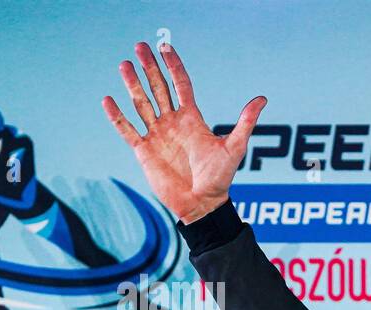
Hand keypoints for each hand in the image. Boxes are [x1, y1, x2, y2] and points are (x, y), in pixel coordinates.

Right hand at [102, 41, 264, 223]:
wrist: (203, 204)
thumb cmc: (220, 178)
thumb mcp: (234, 147)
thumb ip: (245, 122)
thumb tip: (262, 99)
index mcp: (192, 119)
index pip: (180, 84)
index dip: (173, 65)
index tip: (165, 46)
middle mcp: (172, 123)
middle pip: (158, 88)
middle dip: (150, 68)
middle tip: (140, 45)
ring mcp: (157, 135)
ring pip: (141, 104)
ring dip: (133, 85)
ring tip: (124, 65)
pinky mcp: (144, 150)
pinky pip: (127, 130)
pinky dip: (117, 116)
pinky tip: (108, 100)